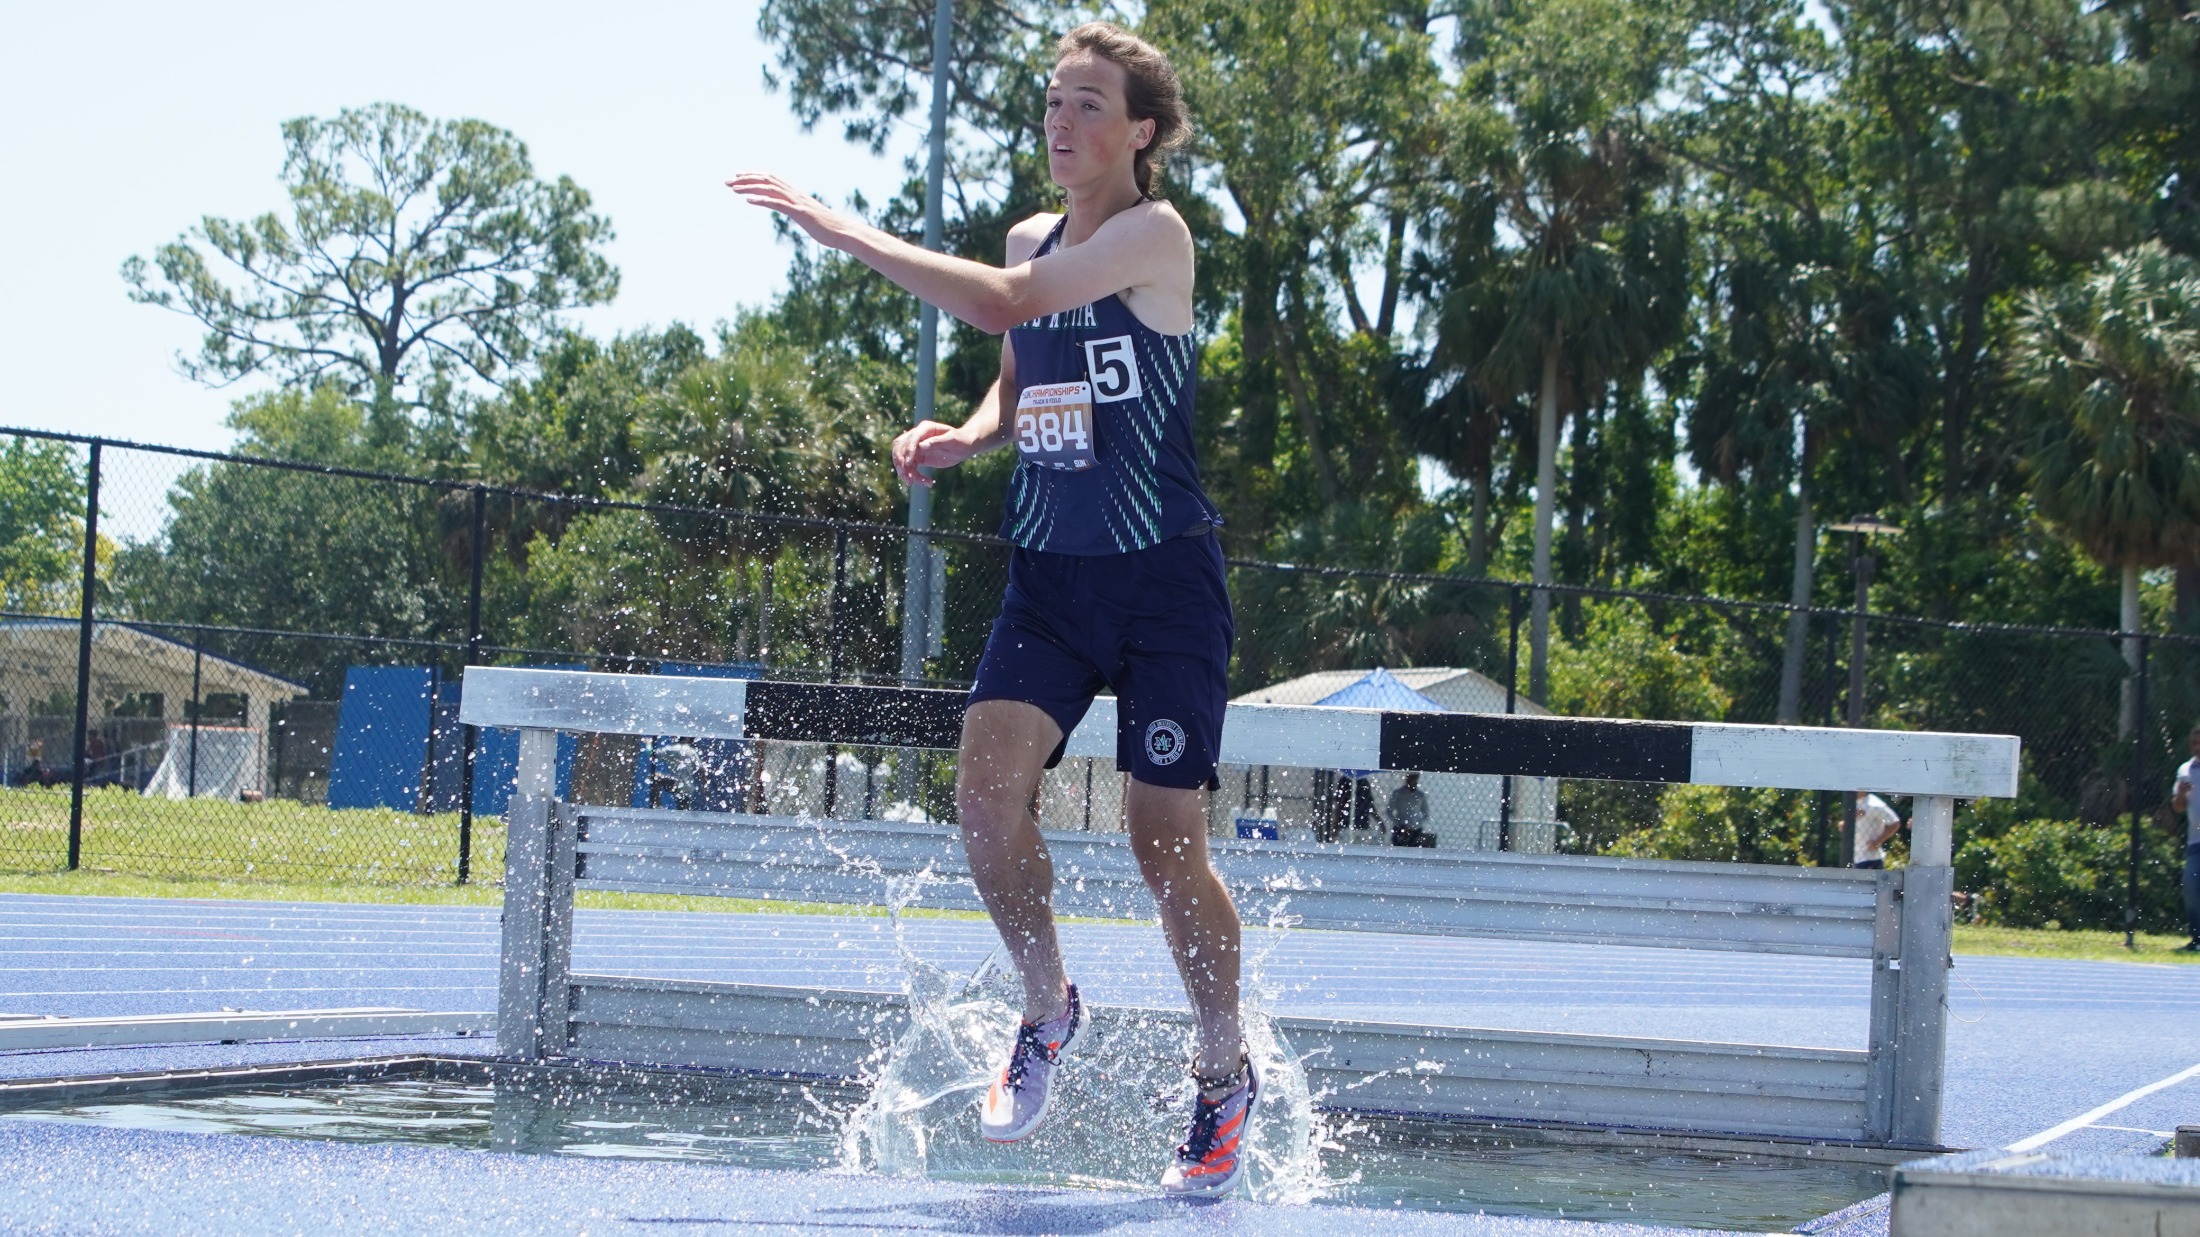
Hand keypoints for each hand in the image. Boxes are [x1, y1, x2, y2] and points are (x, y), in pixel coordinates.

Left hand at [726, 173, 860, 249]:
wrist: (842, 232)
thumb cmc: (825, 226)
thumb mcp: (806, 215)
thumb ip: (794, 208)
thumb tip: (787, 208)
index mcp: (794, 193)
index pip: (770, 178)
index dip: (752, 175)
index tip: (737, 176)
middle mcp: (794, 193)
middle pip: (766, 179)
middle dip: (745, 179)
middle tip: (727, 182)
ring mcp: (797, 202)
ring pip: (769, 188)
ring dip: (749, 187)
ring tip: (733, 189)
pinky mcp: (799, 212)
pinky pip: (778, 204)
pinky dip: (762, 200)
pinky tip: (749, 200)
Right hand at [893, 420, 973, 486]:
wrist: (963, 447)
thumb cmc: (960, 441)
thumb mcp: (952, 441)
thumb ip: (937, 442)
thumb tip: (921, 446)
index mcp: (925, 428)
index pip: (912, 438)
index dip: (909, 450)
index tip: (909, 463)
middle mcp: (917, 436)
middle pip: (900, 447)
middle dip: (900, 462)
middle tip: (906, 476)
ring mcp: (916, 447)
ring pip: (903, 459)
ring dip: (905, 471)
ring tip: (911, 483)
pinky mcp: (918, 457)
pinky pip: (910, 467)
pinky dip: (914, 476)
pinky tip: (927, 483)